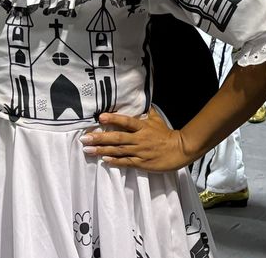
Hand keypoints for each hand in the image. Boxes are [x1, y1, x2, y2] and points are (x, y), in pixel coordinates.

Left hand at [79, 107, 194, 171]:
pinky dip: (114, 161)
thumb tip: (143, 102)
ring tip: (88, 150)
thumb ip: (148, 111)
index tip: (100, 117)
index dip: (114, 119)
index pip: (126, 121)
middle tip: (85, 139)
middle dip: (100, 138)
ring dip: (102, 150)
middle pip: (117, 137)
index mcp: (143, 127)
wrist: (180, 150)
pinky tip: (104, 159)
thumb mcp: (158, 120)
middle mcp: (140, 139)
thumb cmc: (167, 135)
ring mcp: (140, 151)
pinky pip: (126, 162)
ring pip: (118, 150)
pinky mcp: (142, 163)